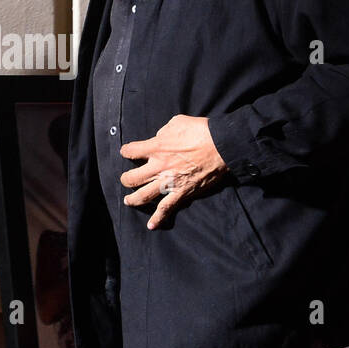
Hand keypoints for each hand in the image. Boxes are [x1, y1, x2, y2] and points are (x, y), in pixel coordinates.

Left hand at [120, 114, 228, 229]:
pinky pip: (167, 208)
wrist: (222, 146)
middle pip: (131, 178)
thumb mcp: (178, 122)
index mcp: (156, 148)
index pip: (130, 151)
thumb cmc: (202, 131)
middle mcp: (158, 167)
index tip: (128, 152)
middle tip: (127, 179)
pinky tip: (151, 225)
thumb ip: (164, 132)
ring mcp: (169, 182)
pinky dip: (158, 218)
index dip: (127, 151)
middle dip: (126, 179)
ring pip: (143, 196)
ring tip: (129, 200)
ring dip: (133, 199)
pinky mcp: (182, 192)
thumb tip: (160, 138)